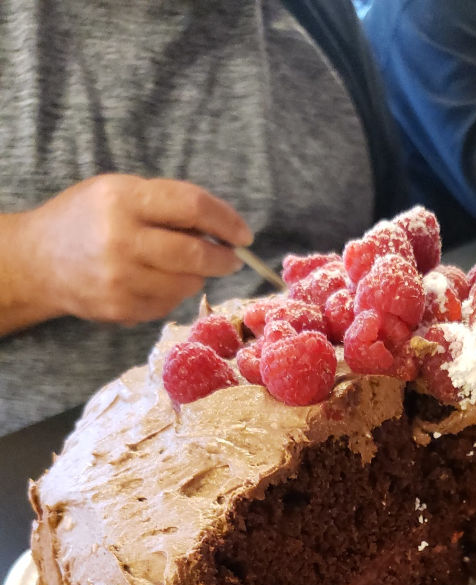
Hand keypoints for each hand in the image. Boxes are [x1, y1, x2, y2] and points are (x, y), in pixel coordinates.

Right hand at [26, 174, 252, 324]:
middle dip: (224, 258)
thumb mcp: (120, 192)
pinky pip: (169, 304)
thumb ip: (167, 204)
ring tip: (189, 266)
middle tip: (232, 258)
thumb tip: (221, 226)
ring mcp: (121, 279)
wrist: (39, 261)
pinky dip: (175, 293)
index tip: (244, 234)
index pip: (192, 206)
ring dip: (199, 276)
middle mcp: (122, 240)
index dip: (227, 220)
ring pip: (188, 283)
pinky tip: (160, 282)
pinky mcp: (122, 309)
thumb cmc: (87, 218)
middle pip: (196, 253)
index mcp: (124, 199)